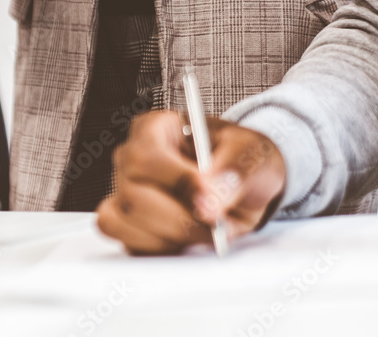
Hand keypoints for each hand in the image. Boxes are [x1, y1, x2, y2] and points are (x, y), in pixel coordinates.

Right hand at [96, 110, 285, 255]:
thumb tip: (207, 202)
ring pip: (126, 222)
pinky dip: (163, 248)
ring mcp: (125, 192)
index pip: (145, 156)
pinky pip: (131, 245)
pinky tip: (187, 238)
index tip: (208, 194)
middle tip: (215, 221)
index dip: (177, 180)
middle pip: (133, 195)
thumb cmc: (242, 162)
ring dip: (173, 236)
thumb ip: (234, 172)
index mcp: (156, 129)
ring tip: (206, 228)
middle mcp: (131, 159)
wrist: (248, 190)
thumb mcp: (252, 155)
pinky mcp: (128, 225)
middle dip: (180, 218)